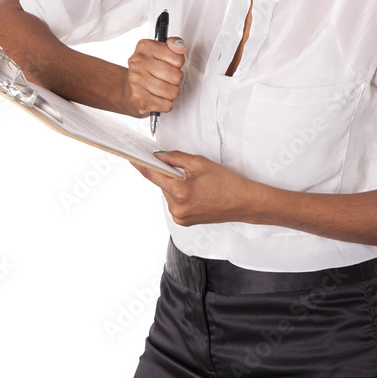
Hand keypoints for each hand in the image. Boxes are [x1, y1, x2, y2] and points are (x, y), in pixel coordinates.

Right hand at [119, 36, 187, 117]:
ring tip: (161, 90)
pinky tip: (157, 99)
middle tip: (165, 79)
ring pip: (173, 92)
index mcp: (144, 47)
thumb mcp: (158, 53)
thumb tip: (181, 46)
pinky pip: (167, 105)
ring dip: (170, 94)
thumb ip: (173, 47)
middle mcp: (138, 62)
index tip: (169, 65)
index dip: (178, 64)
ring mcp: (137, 81)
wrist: (127, 91)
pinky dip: (165, 104)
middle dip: (175, 81)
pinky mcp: (139, 99)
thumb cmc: (145, 72)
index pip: (178, 57)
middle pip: (177, 76)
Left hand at [129, 150, 263, 226]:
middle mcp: (177, 209)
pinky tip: (197, 192)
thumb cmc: (227, 183)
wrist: (244, 203)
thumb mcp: (200, 163)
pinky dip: (180, 195)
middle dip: (169, 174)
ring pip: (168, 194)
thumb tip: (158, 156)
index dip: (141, 164)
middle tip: (188, 170)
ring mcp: (180, 217)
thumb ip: (175, 158)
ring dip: (176, 185)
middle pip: (162, 184)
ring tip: (198, 183)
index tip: (132, 157)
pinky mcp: (184, 222)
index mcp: (180, 192)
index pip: (153, 175)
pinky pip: (175, 203)